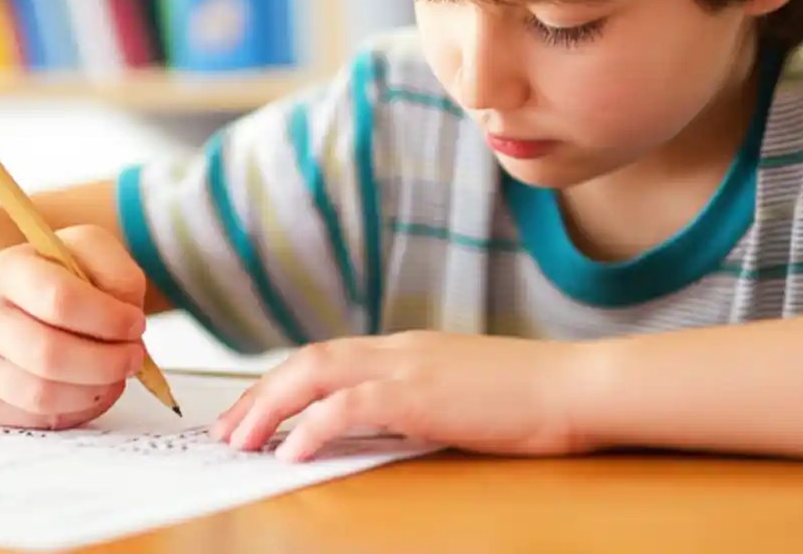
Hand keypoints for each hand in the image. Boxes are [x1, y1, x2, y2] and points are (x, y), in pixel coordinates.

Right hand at [0, 225, 147, 429]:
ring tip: (116, 375)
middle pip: (49, 355)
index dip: (109, 318)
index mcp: (8, 271)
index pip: (60, 300)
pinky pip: (37, 420)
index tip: (136, 323)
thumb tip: (129, 321)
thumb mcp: (89, 250)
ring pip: (42, 396)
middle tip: (134, 357)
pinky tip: (92, 389)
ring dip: (95, 391)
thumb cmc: (54, 275)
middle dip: (107, 362)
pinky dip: (77, 411)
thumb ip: (118, 274)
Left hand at [209, 331, 596, 461]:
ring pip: (318, 374)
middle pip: (308, 361)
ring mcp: (409, 367)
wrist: (576, 386)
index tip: (252, 413)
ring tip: (240, 441)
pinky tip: (289, 453)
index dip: (282, 384)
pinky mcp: (421, 395)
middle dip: (260, 395)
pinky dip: (313, 426)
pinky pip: (351, 407)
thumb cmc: (529, 399)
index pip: (327, 358)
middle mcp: (398, 349)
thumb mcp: (460, 394)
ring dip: (271, 407)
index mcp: (406, 350)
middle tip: (227, 431)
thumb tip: (379, 426)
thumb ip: (417, 402)